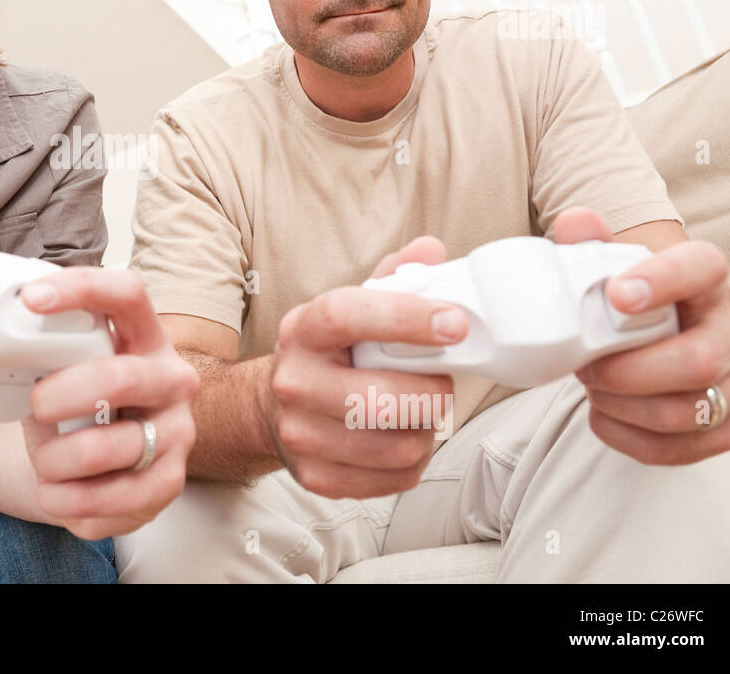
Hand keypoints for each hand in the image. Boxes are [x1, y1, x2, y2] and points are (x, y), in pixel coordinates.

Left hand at [16, 269, 198, 539]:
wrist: (101, 466)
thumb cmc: (78, 407)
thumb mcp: (65, 371)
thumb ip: (42, 353)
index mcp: (144, 336)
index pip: (126, 294)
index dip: (81, 289)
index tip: (31, 299)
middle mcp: (171, 379)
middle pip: (122, 377)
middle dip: (65, 394)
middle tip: (35, 405)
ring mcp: (177, 432)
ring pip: (115, 447)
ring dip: (60, 460)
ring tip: (42, 464)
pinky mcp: (170, 481)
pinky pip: (120, 498)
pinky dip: (74, 502)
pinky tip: (57, 495)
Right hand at [264, 236, 462, 498]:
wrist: (273, 408)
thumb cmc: (328, 355)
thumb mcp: (349, 308)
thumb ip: (392, 278)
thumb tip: (431, 251)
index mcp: (304, 330)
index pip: (348, 316)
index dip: (407, 318)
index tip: (455, 322)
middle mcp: (294, 382)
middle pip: (382, 399)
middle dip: (432, 392)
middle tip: (439, 382)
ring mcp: (301, 434)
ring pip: (397, 445)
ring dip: (425, 429)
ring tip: (417, 412)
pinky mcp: (316, 477)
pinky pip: (395, 478)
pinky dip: (414, 460)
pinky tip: (401, 438)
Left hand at [553, 207, 729, 463]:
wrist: (645, 336)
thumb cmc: (624, 299)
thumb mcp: (606, 264)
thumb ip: (589, 241)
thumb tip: (575, 223)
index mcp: (704, 280)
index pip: (702, 268)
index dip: (663, 280)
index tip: (617, 295)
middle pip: (696, 361)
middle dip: (627, 371)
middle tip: (586, 366)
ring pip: (686, 411)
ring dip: (623, 405)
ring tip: (593, 387)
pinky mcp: (725, 428)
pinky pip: (677, 448)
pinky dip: (626, 436)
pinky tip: (604, 414)